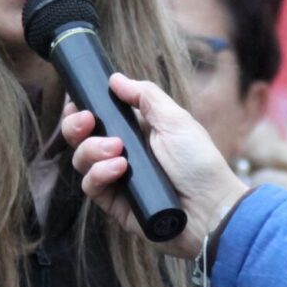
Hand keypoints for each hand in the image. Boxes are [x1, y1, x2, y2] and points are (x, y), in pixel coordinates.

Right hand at [63, 72, 246, 260]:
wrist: (210, 208)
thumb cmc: (199, 163)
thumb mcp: (176, 120)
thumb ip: (146, 96)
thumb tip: (115, 79)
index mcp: (135, 131)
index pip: (98, 118)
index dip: (81, 110)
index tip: (77, 103)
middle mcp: (121, 154)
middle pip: (81, 138)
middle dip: (75, 126)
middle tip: (87, 122)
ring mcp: (115, 180)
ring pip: (81, 161)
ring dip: (92, 150)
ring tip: (117, 150)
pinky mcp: (114, 204)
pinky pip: (91, 187)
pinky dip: (100, 174)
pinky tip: (120, 169)